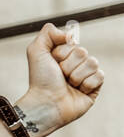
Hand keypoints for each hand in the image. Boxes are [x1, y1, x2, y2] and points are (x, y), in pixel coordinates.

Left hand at [16, 22, 104, 136]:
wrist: (45, 103)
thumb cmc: (40, 79)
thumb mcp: (36, 51)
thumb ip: (48, 33)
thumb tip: (69, 33)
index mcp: (64, 56)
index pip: (73, 43)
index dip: (62, 53)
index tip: (53, 63)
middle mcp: (75, 65)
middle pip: (83, 52)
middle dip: (69, 65)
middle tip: (60, 76)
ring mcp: (86, 76)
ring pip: (93, 63)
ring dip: (77, 75)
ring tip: (68, 84)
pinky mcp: (94, 88)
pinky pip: (100, 76)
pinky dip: (87, 84)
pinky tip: (78, 91)